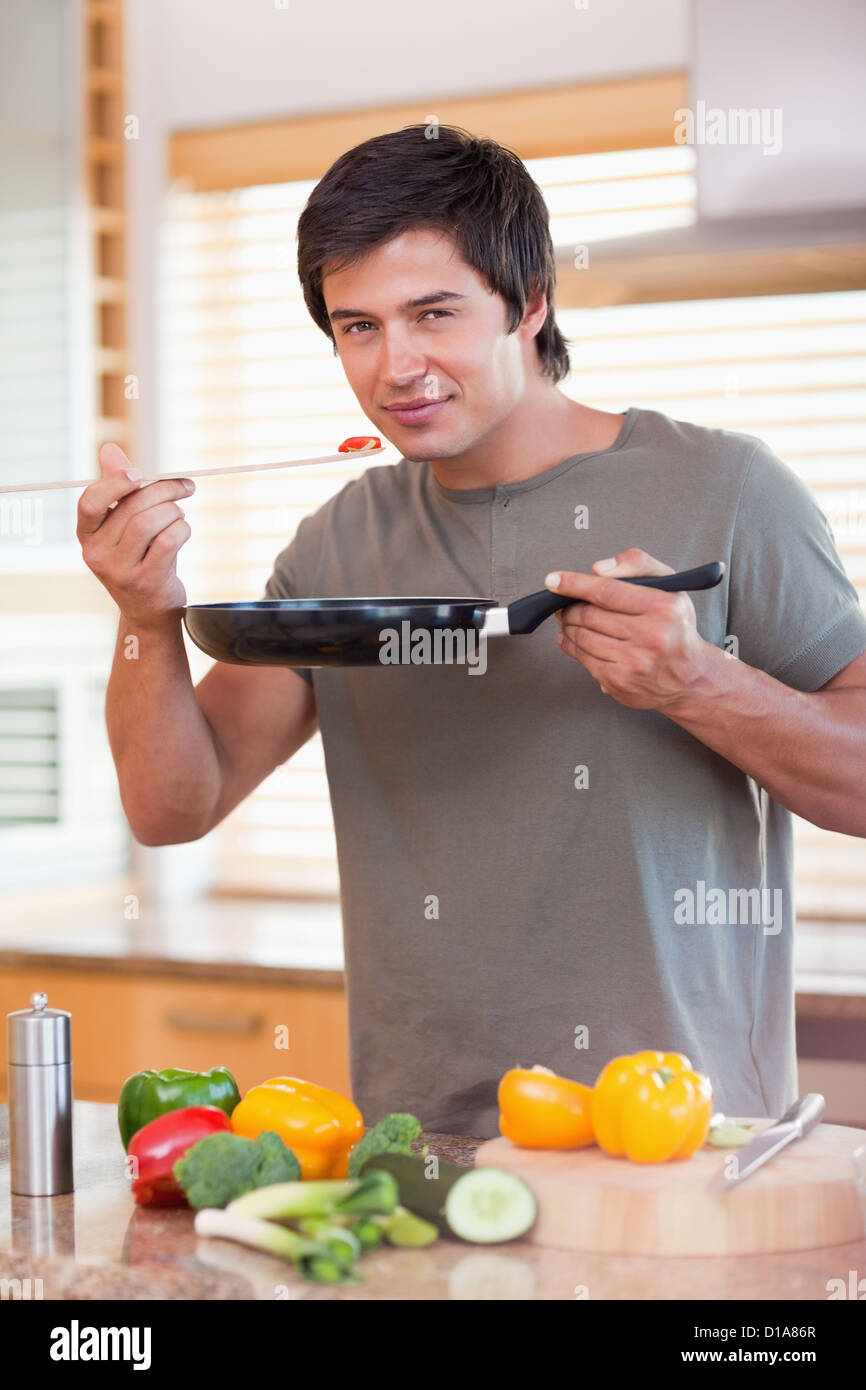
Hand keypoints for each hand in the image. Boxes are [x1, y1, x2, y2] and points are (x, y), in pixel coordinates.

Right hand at [77, 443, 194, 629]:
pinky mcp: (147, 581)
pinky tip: (183, 531)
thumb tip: (109, 449)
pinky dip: (182, 529)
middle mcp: (97, 553)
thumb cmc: (139, 558)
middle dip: (163, 490)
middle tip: (184, 487)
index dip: (114, 483)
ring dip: (174, 511)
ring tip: (180, 515)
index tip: (139, 474)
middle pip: (130, 508)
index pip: (90, 502)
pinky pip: (169, 541)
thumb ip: (117, 488)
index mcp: (86, 535)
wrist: (149, 611)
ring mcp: (120, 570)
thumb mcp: (124, 526)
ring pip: (149, 522)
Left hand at [546, 547, 709, 710]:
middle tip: (564, 605)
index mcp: (664, 608)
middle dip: (570, 608)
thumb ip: (637, 564)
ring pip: (583, 637)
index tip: (553, 580)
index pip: (607, 591)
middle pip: (590, 615)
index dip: (574, 584)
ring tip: (569, 620)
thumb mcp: (670, 586)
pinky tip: (571, 639)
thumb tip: (598, 569)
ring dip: (569, 626)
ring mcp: (634, 663)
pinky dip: (570, 646)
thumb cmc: (675, 626)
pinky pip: (583, 659)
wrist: (689, 678)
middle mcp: (651, 637)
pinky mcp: (620, 682)